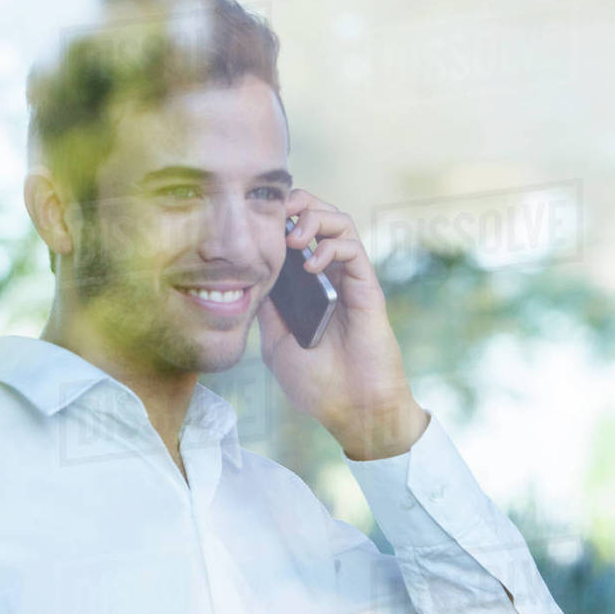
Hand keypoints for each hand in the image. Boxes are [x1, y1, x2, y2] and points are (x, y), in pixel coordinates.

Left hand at [256, 188, 428, 459]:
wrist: (350, 409)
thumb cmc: (316, 382)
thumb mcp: (275, 342)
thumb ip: (266, 308)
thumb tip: (247, 276)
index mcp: (305, 286)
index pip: (294, 234)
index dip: (277, 217)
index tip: (253, 219)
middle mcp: (328, 276)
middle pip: (319, 216)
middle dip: (298, 204)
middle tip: (277, 213)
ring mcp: (349, 280)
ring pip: (340, 223)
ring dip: (315, 218)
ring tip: (294, 238)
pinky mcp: (367, 288)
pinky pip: (354, 250)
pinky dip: (331, 246)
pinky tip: (311, 264)